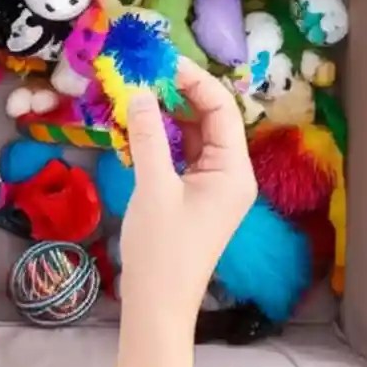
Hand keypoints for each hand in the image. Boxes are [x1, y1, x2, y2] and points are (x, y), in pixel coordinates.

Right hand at [118, 58, 256, 318]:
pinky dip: (159, 139)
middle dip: (176, 94)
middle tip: (141, 73)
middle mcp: (228, 174)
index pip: (221, 109)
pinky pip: (179, 155)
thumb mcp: (153, 188)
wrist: (157, 305)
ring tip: (133, 94)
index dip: (194, 80)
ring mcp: (210, 186)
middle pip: (208, 119)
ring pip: (191, 136)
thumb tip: (141, 91)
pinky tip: (133, 128)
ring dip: (164, 115)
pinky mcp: (191, 197)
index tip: (160, 61)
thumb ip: (149, 136)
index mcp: (233, 171)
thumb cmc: (162, 251)